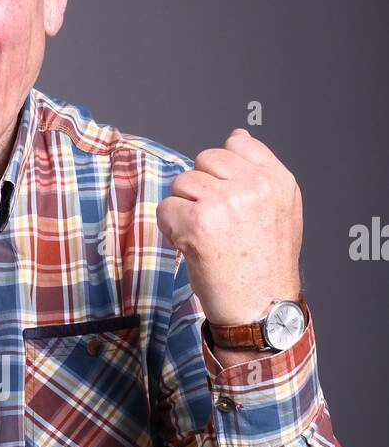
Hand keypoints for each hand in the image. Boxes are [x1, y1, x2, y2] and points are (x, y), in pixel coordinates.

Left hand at [156, 128, 302, 324]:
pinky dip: (170, 228)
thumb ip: (259, 171)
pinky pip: (166, 207)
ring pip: (182, 182)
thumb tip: (237, 135)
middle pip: (204, 160)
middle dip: (201, 189)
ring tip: (206, 237)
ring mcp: (226, 201)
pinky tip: (191, 247)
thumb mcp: (281, 212)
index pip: (237, 144)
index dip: (222, 172)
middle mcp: (254, 186)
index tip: (227, 199)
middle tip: (215, 224)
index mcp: (277, 181)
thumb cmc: (266, 268)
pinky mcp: (199, 221)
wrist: (261, 311)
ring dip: (184, 209)